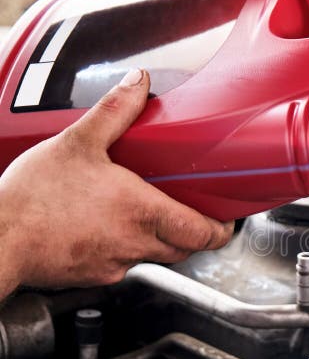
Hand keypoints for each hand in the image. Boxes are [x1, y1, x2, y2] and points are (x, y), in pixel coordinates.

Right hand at [0, 69, 232, 297]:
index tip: (226, 220)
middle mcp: (136, 244)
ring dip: (158, 238)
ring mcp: (115, 264)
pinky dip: (124, 247)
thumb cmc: (32, 198)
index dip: (222, 229)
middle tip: (190, 209)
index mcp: (144, 212)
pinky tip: (104, 227)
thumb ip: (114, 112)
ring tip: (143, 212)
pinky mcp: (93, 275)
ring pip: (155, 256)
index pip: (205, 234)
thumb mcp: (77, 142)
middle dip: (193, 231)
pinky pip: (122, 263)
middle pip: (185, 247)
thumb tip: (138, 83)